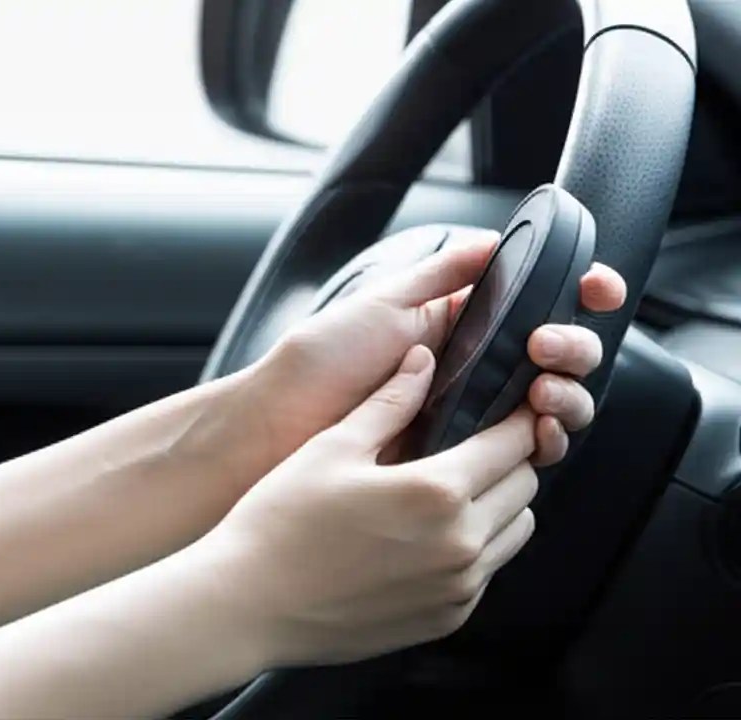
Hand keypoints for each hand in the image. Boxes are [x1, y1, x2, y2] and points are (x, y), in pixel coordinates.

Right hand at [191, 346, 537, 667]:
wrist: (248, 605)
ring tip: (454, 488)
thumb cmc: (279, 523)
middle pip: (524, 487)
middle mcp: (461, 545)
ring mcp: (456, 588)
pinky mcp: (445, 619)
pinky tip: (429, 534)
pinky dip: (475, 548)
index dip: (519, 418)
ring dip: (499, 505)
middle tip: (479, 442)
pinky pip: (486, 573)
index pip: (513, 444)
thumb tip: (423, 359)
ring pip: (515, 532)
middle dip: (510, 459)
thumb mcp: (331, 448)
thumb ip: (388, 402)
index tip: (515, 406)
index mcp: (437, 492)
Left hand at [230, 235, 624, 474]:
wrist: (279, 427)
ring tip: (545, 390)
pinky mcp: (463, 462)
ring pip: (552, 407)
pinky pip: (525, 456)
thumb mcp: (381, 302)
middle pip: (558, 357)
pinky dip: (546, 440)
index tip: (595, 287)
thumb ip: (440, 274)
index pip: (537, 305)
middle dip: (575, 346)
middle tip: (549, 346)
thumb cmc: (320, 363)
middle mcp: (473, 371)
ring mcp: (471, 418)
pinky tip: (539, 429)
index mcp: (457, 326)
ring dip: (570, 394)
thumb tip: (493, 239)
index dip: (578, 294)